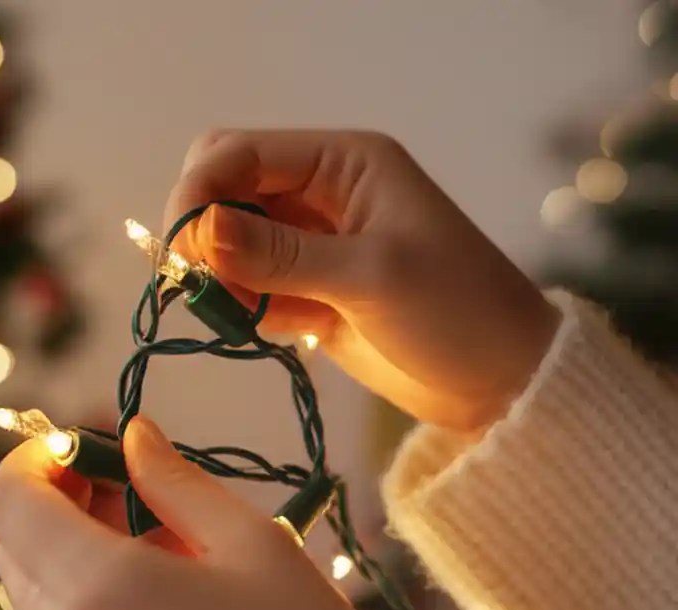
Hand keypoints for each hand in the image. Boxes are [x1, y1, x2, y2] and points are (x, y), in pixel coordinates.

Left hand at [0, 417, 407, 609]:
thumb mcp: (253, 546)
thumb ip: (175, 482)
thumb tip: (132, 436)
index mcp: (101, 591)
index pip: (8, 505)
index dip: (32, 461)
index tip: (80, 448)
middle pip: (16, 553)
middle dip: (55, 506)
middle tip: (125, 489)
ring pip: (38, 602)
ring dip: (73, 558)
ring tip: (158, 545)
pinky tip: (163, 603)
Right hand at [166, 130, 559, 430]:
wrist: (500, 383)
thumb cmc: (456, 313)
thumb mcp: (370, 277)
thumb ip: (281, 255)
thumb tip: (198, 233)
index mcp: (342, 163)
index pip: (237, 153)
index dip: (198, 193)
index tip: (182, 251)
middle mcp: (320, 191)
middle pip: (223, 188)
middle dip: (203, 232)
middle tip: (206, 284)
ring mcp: (310, 242)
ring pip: (226, 239)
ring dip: (220, 276)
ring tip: (250, 316)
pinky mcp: (304, 289)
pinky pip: (244, 283)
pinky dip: (241, 305)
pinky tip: (277, 329)